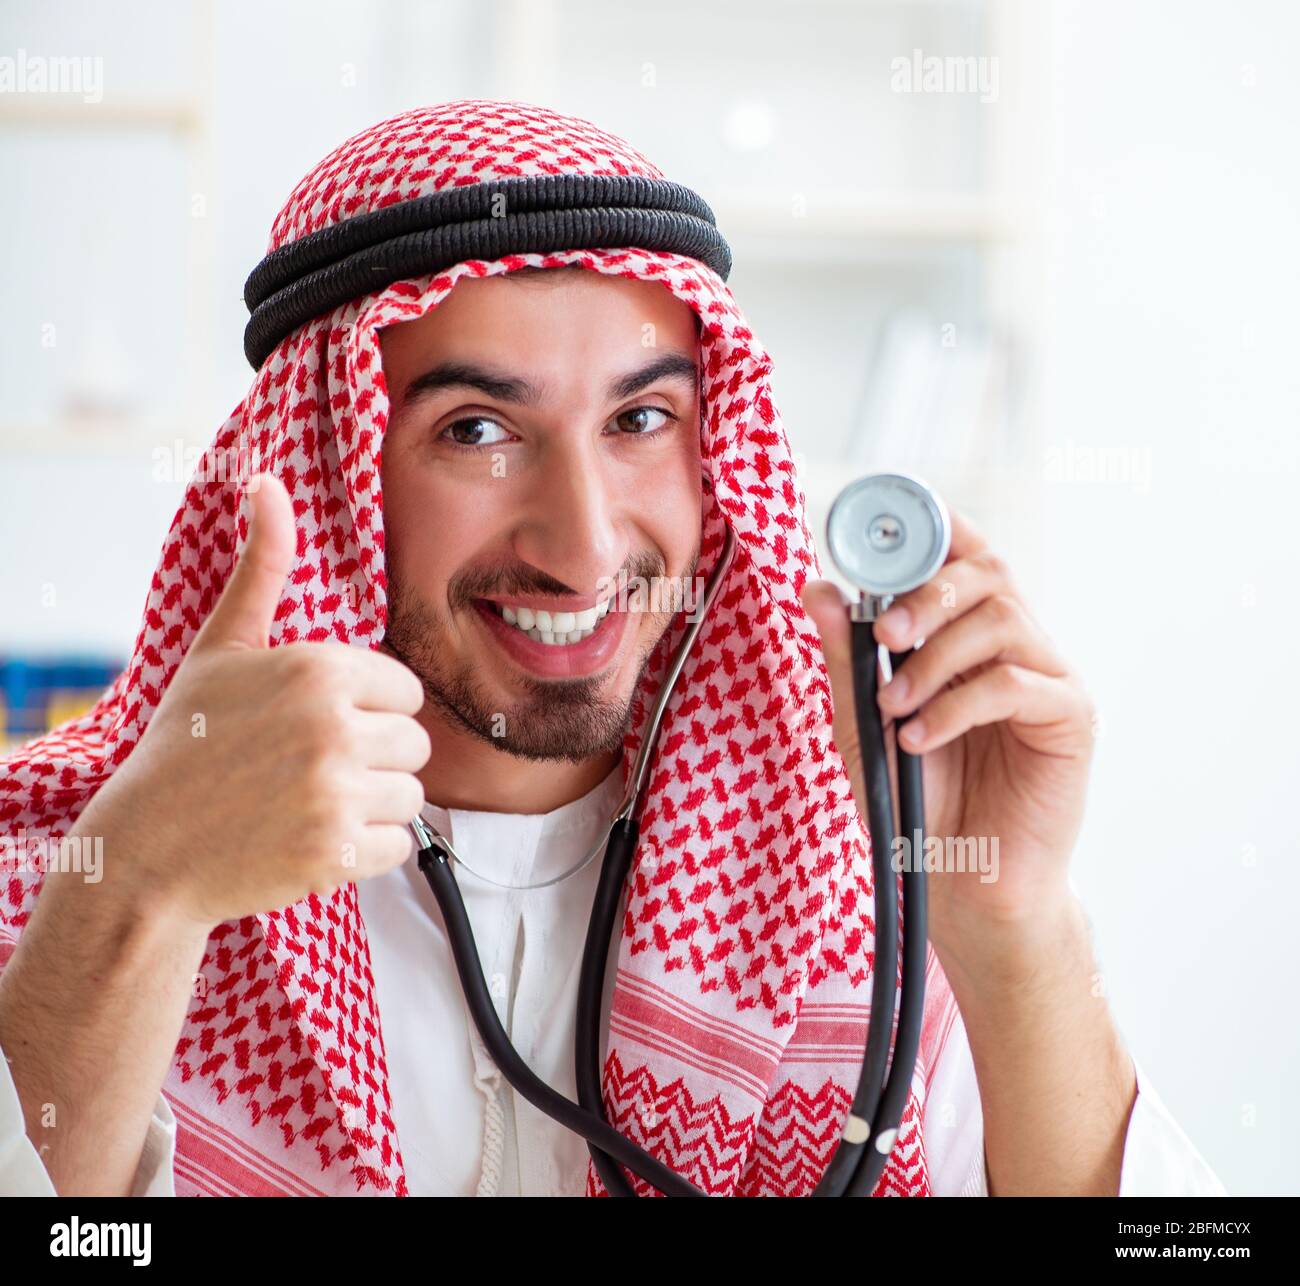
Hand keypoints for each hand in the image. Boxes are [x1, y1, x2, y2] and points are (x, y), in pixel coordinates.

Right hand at [69, 473, 430, 930]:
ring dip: (372, 803)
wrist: (148, 851)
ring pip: (411, 795)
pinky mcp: (338, 853)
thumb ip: (262, 569)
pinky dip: (365, 849)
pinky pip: (399, 844)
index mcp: (318, 669)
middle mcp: (334, 727)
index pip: (405, 690)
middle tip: (312, 769)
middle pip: (415, 742)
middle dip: (375, 757)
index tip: (322, 725)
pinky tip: (313, 838)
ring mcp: (337, 792)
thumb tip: (267, 483)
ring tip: (311, 803)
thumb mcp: (221, 649)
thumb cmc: (185, 744)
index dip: (369, 710)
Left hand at [800, 504, 1096, 962]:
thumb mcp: (860, 724)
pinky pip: (1016, 686)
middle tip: (884, 629)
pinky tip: (921, 738)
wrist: (956, 882)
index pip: (958, 554)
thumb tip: (819, 588)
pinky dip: (958, 706)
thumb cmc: (912, 802)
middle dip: (927, 590)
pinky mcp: (1070, 719)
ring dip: (936, 657)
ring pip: (1002, 619)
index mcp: (962, 633)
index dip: (927, 528)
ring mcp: (1045, 677)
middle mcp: (1010, 643)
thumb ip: (845, 658)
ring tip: (894, 706)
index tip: (875, 531)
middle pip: (987, 570)